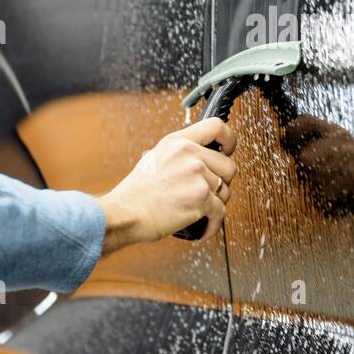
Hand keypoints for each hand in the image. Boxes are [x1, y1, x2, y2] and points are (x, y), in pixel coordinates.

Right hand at [98, 117, 237, 246]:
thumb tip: (198, 158)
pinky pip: (220, 212)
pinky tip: (203, 227)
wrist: (125, 214)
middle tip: (209, 192)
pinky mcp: (201, 198)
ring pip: (226, 191)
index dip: (229, 140)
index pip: (216, 126)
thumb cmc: (136, 193)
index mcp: (178, 142)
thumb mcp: (154, 158)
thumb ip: (179, 155)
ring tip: (200, 211)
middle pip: (229, 166)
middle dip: (222, 182)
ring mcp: (197, 176)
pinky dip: (214, 224)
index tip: (228, 151)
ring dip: (216, 204)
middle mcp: (190, 154)